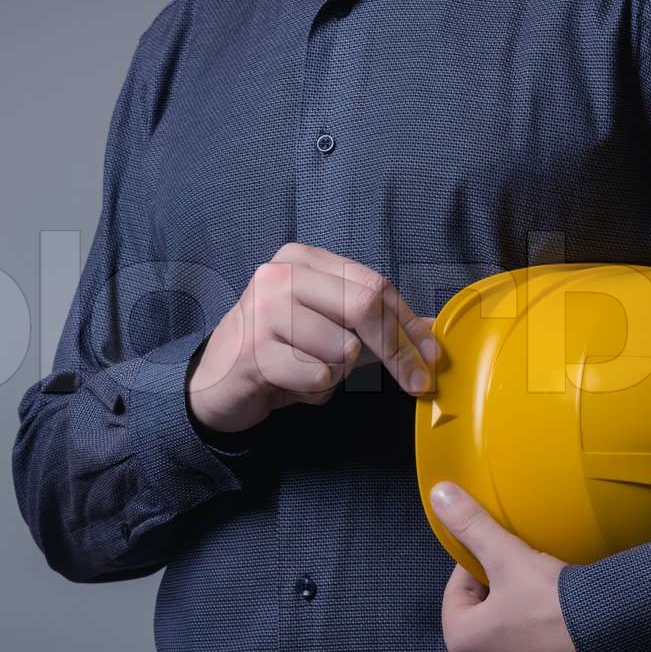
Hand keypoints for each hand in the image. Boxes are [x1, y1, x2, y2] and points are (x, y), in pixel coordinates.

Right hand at [187, 242, 437, 433]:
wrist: (216, 381)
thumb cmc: (281, 351)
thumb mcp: (330, 328)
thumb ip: (377, 326)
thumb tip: (432, 332)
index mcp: (304, 259)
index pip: (375, 285)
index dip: (410, 324)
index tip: (433, 356)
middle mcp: (280, 274)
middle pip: (365, 306)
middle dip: (398, 351)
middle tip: (418, 383)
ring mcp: (264, 310)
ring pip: (344, 350)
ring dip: (339, 375)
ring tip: (308, 370)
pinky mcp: (255, 351)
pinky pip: (318, 378)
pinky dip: (315, 392)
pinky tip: (290, 383)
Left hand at [431, 482, 604, 651]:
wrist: (615, 645)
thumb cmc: (552, 605)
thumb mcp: (507, 557)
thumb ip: (471, 525)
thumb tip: (440, 494)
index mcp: (462, 644)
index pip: (458, 591)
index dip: (477, 563)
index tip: (499, 549)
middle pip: (483, 615)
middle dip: (499, 590)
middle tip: (523, 569)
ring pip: (510, 637)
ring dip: (522, 615)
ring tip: (546, 592)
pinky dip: (546, 638)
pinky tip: (565, 619)